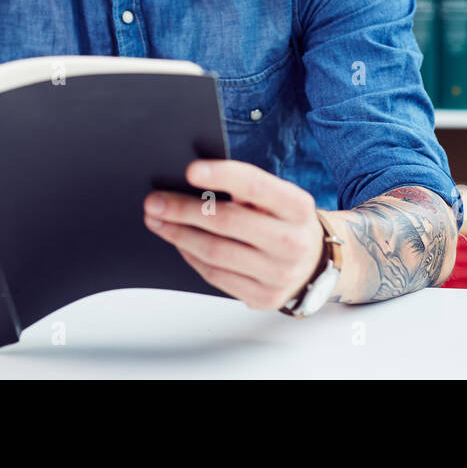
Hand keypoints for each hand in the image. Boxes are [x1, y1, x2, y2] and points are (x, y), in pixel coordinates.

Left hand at [144, 159, 325, 310]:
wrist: (312, 262)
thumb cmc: (284, 220)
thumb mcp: (278, 196)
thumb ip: (247, 188)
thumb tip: (193, 181)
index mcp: (298, 207)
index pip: (256, 186)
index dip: (222, 176)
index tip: (190, 170)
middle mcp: (292, 242)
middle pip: (227, 222)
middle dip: (184, 210)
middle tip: (154, 201)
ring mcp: (278, 274)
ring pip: (215, 252)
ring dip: (179, 234)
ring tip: (157, 220)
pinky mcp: (263, 297)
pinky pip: (215, 275)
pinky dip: (191, 255)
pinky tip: (179, 241)